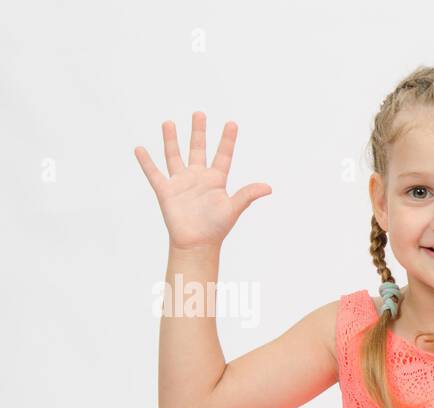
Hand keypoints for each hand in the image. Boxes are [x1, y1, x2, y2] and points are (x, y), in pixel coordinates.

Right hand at [134, 112, 270, 251]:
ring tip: (169, 123)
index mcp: (216, 180)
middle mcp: (198, 177)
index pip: (223, 155)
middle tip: (199, 113)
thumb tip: (269, 187)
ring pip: (174, 156)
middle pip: (198, 149)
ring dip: (171, 140)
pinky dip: (146, 162)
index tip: (232, 123)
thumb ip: (247, 195)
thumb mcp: (233, 208)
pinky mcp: (165, 191)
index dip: (227, 140)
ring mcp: (181, 182)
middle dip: (198, 132)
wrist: (196, 244)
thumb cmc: (216, 228)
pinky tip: (139, 148)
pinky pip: (154, 173)